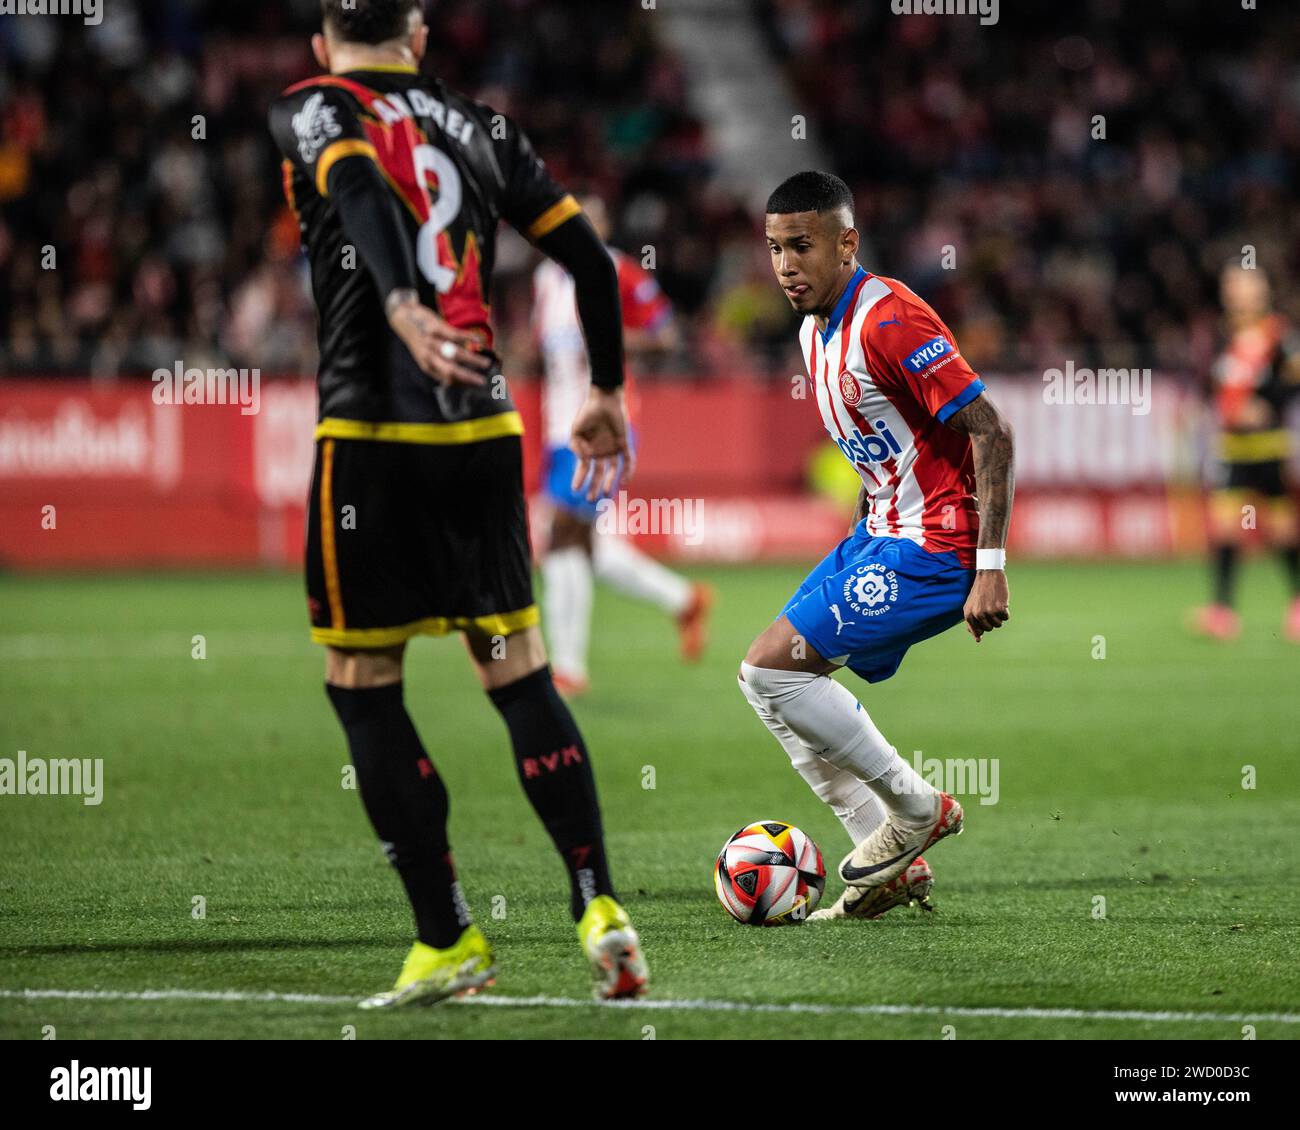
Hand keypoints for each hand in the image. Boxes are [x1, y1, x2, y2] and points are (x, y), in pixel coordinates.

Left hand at [386, 290, 490, 386]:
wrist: (403, 318)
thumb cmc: (420, 340)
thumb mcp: (426, 356)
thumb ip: (441, 365)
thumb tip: (464, 376)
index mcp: (427, 366)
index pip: (447, 380)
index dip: (463, 384)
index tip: (478, 386)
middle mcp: (428, 356)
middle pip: (451, 370)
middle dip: (469, 377)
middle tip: (483, 381)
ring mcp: (432, 342)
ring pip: (456, 354)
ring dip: (473, 360)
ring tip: (486, 363)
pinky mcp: (435, 328)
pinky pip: (455, 335)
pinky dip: (469, 339)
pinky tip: (479, 342)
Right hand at [570, 386, 633, 500]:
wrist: (603, 399)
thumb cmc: (587, 413)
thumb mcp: (576, 431)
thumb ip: (576, 446)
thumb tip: (584, 460)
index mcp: (588, 450)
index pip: (584, 469)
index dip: (579, 479)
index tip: (575, 491)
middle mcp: (601, 452)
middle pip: (598, 474)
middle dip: (594, 487)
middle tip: (590, 500)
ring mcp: (612, 448)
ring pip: (613, 470)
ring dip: (610, 482)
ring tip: (606, 494)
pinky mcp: (623, 443)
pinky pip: (628, 460)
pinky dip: (628, 470)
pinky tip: (625, 481)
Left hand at [964, 569, 1009, 641]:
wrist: (988, 575)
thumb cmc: (980, 592)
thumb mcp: (971, 606)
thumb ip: (972, 622)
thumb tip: (978, 640)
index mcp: (968, 615)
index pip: (977, 631)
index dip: (983, 626)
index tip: (985, 618)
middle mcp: (978, 615)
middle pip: (989, 629)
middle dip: (991, 620)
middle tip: (990, 607)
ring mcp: (989, 612)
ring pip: (998, 624)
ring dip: (999, 616)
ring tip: (995, 604)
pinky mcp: (1000, 608)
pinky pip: (1006, 618)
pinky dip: (1006, 611)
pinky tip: (1001, 602)